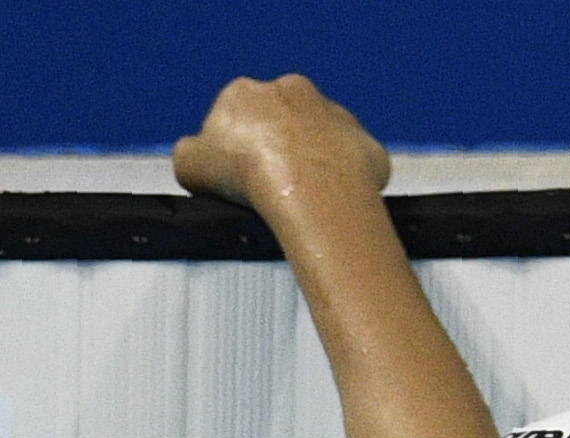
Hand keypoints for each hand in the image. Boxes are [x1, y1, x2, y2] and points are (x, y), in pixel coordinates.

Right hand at [173, 74, 390, 212]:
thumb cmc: (245, 173)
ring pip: (323, 138)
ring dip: (317, 160)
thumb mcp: (189, 165)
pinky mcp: (367, 143)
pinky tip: (339, 201)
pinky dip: (349, 179)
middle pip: (283, 121)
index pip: (237, 116)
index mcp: (246, 92)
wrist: (309, 189)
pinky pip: (356, 162)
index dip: (238, 149)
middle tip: (276, 186)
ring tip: (309, 197)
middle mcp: (295, 91)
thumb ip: (191, 154)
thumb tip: (199, 156)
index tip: (242, 176)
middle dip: (280, 148)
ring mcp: (337, 115)